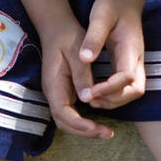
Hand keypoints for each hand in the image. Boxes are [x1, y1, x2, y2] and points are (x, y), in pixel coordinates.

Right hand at [39, 20, 115, 139]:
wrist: (56, 27)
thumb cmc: (67, 37)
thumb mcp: (77, 53)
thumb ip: (82, 76)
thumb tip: (88, 98)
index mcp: (54, 84)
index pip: (64, 114)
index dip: (81, 125)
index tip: (99, 128)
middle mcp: (53, 93)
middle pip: (65, 123)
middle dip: (85, 132)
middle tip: (107, 134)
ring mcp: (57, 93)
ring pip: (67, 121)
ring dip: (84, 129)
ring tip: (106, 131)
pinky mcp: (64, 91)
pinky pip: (71, 113)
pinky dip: (83, 121)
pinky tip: (98, 120)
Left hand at [76, 0, 145, 109]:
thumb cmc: (113, 4)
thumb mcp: (100, 16)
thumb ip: (93, 37)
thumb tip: (84, 59)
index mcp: (130, 48)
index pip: (127, 77)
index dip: (110, 88)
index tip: (90, 92)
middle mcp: (137, 58)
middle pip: (135, 90)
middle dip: (115, 99)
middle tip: (92, 99)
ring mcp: (135, 62)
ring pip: (133, 91)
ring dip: (114, 100)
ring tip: (91, 99)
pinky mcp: (129, 63)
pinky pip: (126, 86)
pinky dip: (114, 94)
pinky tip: (95, 92)